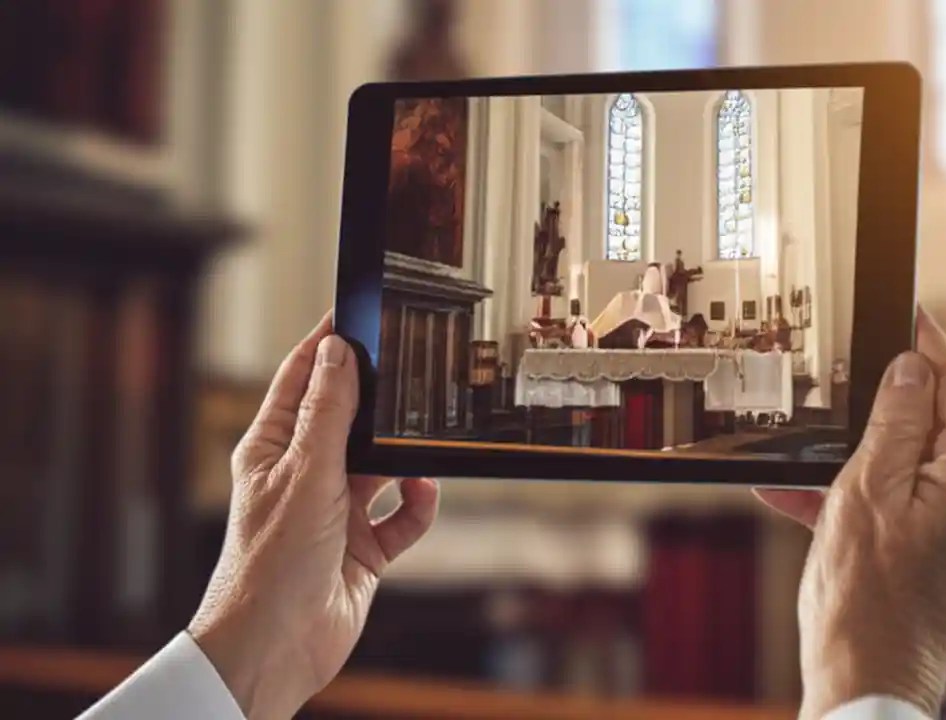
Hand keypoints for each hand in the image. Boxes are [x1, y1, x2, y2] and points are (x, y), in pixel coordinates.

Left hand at [188, 314, 439, 719]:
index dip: (326, 344)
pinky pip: (402, 516)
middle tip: (409, 373)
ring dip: (404, 458)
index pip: (302, 380)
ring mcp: (335, 511)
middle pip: (349, 420)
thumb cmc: (270, 564)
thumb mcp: (305, 473)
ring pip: (382, 467)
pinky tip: (424, 494)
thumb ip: (328, 413)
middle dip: (378, 403)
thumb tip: (338, 352)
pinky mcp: (363, 548)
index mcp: (274, 449)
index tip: (353, 310)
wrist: (278, 645)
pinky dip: (418, 505)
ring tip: (422, 444)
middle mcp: (305, 475)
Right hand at [755, 309, 945, 718]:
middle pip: (934, 422)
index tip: (905, 307)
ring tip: (802, 447)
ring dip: (855, 454)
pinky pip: (897, 503)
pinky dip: (854, 495)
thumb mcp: (868, 490)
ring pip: (908, 463)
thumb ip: (895, 422)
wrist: (866, 682)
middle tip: (840, 373)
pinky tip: (795, 496)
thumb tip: (911, 366)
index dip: (927, 341)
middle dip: (882, 401)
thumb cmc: (865, 597)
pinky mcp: (936, 552)